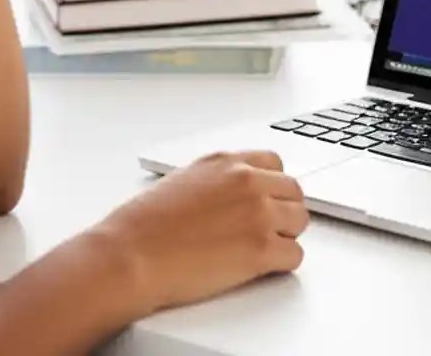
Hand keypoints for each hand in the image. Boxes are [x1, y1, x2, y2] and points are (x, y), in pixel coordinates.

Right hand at [95, 151, 308, 313]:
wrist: (129, 256)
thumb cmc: (143, 227)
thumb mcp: (182, 181)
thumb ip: (216, 181)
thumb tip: (233, 194)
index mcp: (226, 163)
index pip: (275, 163)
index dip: (272, 187)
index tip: (268, 200)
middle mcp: (247, 181)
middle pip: (294, 192)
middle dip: (284, 211)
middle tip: (267, 230)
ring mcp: (258, 214)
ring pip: (300, 222)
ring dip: (285, 237)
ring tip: (259, 250)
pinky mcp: (262, 248)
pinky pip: (295, 256)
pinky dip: (282, 264)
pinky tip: (260, 268)